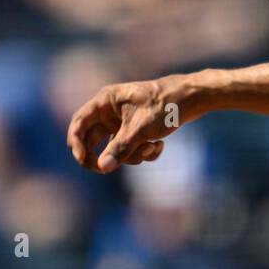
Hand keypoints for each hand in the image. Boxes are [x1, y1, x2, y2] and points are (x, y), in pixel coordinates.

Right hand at [66, 75, 196, 172]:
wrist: (192, 99)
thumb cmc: (165, 105)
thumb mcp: (142, 129)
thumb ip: (120, 148)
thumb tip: (102, 167)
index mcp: (106, 101)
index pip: (79, 123)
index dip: (76, 142)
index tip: (82, 160)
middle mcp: (110, 111)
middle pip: (91, 140)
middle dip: (103, 156)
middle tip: (105, 170)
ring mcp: (122, 122)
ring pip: (114, 149)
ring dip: (132, 155)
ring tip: (152, 146)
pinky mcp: (135, 131)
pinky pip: (130, 150)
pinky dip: (143, 152)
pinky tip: (159, 146)